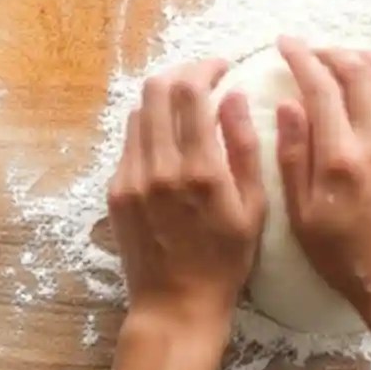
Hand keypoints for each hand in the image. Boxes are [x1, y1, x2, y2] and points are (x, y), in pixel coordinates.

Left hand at [108, 59, 266, 350]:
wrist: (175, 303)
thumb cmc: (226, 261)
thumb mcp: (254, 208)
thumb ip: (245, 148)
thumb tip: (235, 96)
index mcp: (199, 169)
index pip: (191, 92)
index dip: (206, 67)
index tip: (223, 65)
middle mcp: (158, 168)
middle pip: (155, 90)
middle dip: (181, 73)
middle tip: (202, 78)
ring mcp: (131, 178)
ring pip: (137, 112)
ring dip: (161, 99)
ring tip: (185, 105)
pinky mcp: (116, 190)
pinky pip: (129, 143)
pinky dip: (148, 129)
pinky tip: (168, 140)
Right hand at [275, 36, 370, 326]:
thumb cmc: (342, 256)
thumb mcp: (301, 213)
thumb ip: (293, 156)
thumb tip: (288, 106)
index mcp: (339, 157)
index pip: (319, 88)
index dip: (300, 57)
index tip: (284, 43)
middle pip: (358, 73)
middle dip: (331, 51)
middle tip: (311, 48)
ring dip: (367, 58)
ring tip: (346, 57)